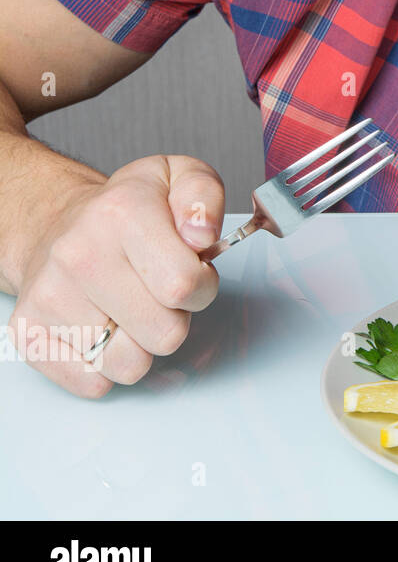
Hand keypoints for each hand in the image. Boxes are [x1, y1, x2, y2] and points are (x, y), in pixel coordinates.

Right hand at [4, 155, 223, 396]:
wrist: (58, 223)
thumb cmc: (129, 210)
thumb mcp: (179, 178)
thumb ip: (203, 196)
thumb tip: (201, 233)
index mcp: (121, 213)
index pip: (184, 285)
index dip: (202, 286)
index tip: (192, 270)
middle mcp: (78, 256)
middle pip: (165, 333)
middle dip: (176, 317)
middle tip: (160, 290)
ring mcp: (49, 296)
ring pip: (129, 364)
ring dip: (142, 344)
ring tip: (134, 309)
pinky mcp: (30, 333)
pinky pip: (92, 382)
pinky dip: (107, 365)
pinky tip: (106, 328)